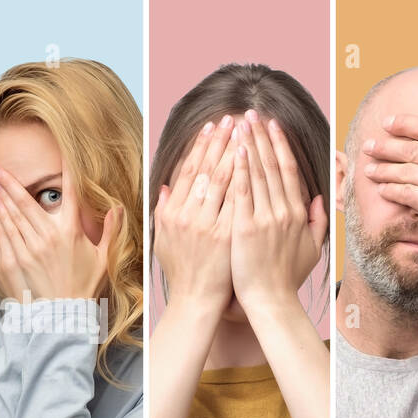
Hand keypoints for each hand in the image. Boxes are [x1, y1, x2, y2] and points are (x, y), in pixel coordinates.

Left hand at [0, 164, 117, 299]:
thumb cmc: (83, 288)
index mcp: (69, 231)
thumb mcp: (103, 258)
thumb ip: (111, 231)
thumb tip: (118, 208)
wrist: (61, 317)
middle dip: (9, 181)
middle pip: (24, 201)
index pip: (70, 193)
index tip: (60, 152)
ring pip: (7, 214)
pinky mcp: (11, 261)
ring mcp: (26, 249)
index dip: (67, 170)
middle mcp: (46, 236)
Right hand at [152, 114, 237, 310]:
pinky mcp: (227, 235)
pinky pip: (238, 200)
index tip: (211, 127)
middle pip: (206, 169)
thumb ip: (162, 210)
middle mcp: (187, 216)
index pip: (188, 171)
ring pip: (223, 180)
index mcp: (172, 213)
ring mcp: (207, 225)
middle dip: (221, 141)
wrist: (196, 299)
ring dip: (236, 152)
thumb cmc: (182, 269)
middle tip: (234, 118)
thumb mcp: (163, 239)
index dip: (200, 146)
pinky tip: (255, 161)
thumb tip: (163, 186)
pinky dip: (245, 179)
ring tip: (247, 131)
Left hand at [230, 111, 327, 310]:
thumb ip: (319, 221)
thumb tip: (322, 198)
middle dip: (263, 136)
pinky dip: (240, 169)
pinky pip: (243, 192)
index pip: (289, 170)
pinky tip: (235, 150)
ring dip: (250, 145)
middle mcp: (284, 211)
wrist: (271, 301)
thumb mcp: (312, 249)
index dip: (281, 145)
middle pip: (273, 165)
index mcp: (299, 213)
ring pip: (258, 173)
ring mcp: (266, 218)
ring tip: (240, 123)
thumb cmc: (288, 278)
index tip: (274, 126)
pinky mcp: (246, 228)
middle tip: (253, 113)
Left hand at [362, 110, 417, 275]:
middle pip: (414, 149)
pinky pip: (407, 194)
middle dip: (386, 146)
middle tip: (369, 145)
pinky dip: (391, 190)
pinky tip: (381, 189)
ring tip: (369, 168)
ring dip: (383, 169)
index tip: (389, 122)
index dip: (406, 123)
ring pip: (406, 171)